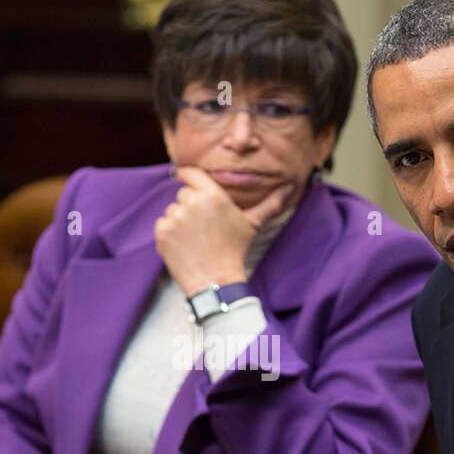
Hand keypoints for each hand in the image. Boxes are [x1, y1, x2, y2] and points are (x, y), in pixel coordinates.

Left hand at [154, 166, 290, 295]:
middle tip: (204, 227)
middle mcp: (192, 202)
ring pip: (173, 210)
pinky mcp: (162, 232)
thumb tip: (291, 186)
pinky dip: (170, 234)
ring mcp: (175, 217)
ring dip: (181, 221)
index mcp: (213, 195)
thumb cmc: (235, 250)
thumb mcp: (252, 224)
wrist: (216, 280)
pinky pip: (163, 224)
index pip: (191, 173)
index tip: (187, 179)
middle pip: (184, 194)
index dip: (188, 175)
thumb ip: (270, 203)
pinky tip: (185, 246)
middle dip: (191, 206)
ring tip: (196, 239)